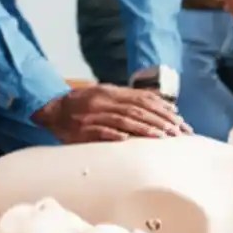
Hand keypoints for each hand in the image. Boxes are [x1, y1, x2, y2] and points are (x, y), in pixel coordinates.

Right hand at [31, 84, 191, 142]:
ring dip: (143, 129)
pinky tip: (126, 140)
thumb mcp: (106, 94)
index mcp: (111, 92)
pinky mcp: (81, 130)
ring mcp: (92, 115)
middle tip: (177, 132)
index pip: (142, 99)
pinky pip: (98, 131)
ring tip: (161, 137)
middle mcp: (103, 101)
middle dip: (159, 121)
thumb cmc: (84, 104)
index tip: (179, 120)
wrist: (53, 109)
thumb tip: (161, 103)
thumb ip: (130, 98)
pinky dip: (112, 134)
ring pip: (122, 120)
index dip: (162, 109)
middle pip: (136, 110)